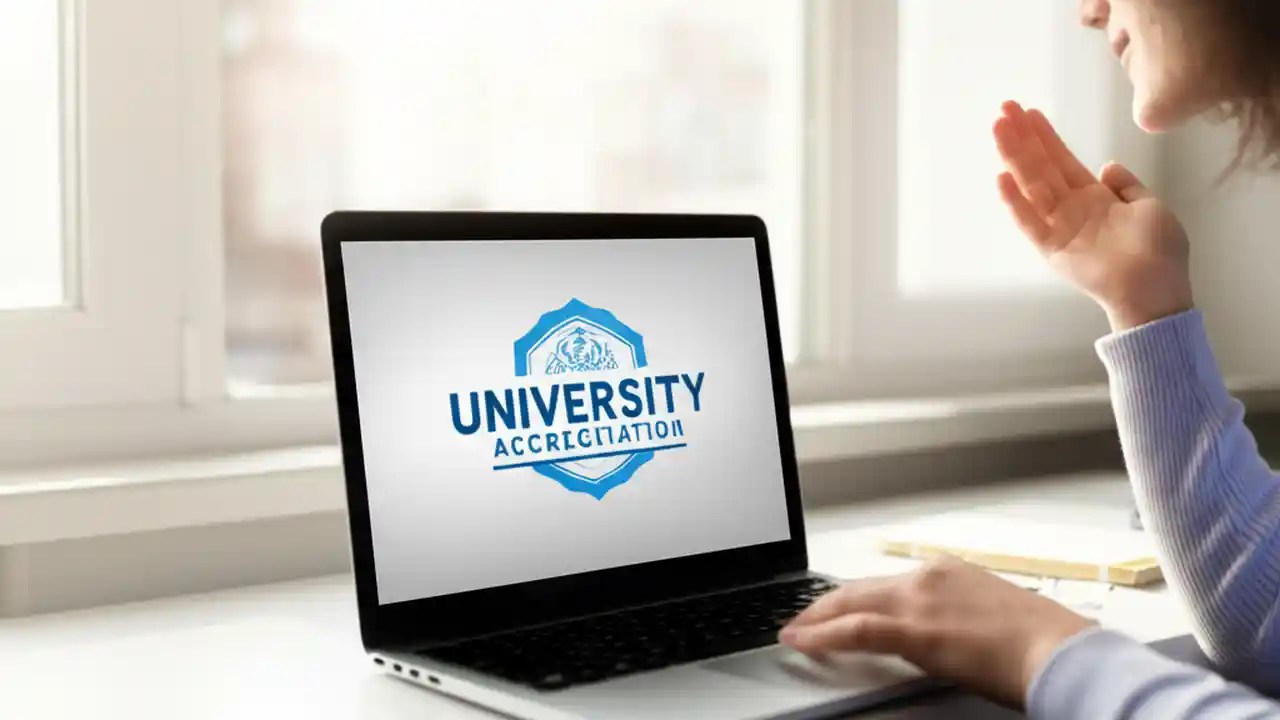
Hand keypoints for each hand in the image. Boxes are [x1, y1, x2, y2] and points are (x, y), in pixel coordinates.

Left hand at [779, 557, 1095, 708]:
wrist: (1057, 650)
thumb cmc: (1037, 641)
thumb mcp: (987, 615)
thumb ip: (953, 616)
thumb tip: (937, 633)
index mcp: (945, 571)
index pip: (884, 583)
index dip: (852, 598)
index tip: (837, 607)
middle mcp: (926, 577)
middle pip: (859, 589)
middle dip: (825, 605)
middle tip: (802, 619)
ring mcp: (918, 601)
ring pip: (850, 604)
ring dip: (816, 619)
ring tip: (795, 632)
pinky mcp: (915, 630)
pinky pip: (855, 630)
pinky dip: (823, 634)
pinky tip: (803, 641)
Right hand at [993, 101, 1192, 330]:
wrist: (1157, 289)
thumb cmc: (1159, 251)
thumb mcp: (1151, 207)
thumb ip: (1127, 186)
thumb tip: (1108, 166)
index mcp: (1094, 197)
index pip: (1062, 160)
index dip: (1046, 136)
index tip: (1028, 112)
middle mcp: (1071, 208)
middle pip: (1041, 166)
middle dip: (1022, 137)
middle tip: (1003, 109)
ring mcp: (1059, 227)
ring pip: (1031, 185)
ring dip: (1014, 157)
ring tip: (998, 129)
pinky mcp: (1052, 249)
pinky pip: (1029, 222)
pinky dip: (1015, 202)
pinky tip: (1001, 177)